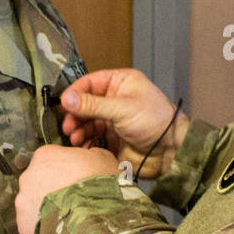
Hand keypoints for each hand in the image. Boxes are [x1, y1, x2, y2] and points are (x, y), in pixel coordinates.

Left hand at [15, 145, 118, 233]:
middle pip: (39, 180)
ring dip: (49, 208)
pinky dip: (45, 227)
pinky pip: (34, 225)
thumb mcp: (103, 158)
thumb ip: (89, 155)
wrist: (94, 221)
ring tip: (70, 217)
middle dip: (54, 189)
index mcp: (45, 156)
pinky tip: (63, 229)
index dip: (66, 169)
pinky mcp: (23, 225)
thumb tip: (88, 157)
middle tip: (74, 199)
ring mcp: (23, 202)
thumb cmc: (99, 187)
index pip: (51, 158)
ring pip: (35, 204)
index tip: (77, 178)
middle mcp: (28, 176)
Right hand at [59, 69, 189, 180]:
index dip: (75, 93)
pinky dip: (85, 142)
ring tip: (75, 138)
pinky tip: (83, 146)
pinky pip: (92, 138)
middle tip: (68, 125)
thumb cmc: (156, 121)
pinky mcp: (112, 137)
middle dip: (74, 115)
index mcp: (121, 83)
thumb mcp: (122, 108)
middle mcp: (115, 99)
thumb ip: (93, 104)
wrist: (170, 151)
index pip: (90, 82)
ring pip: (86, 122)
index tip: (63, 104)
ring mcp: (113, 119)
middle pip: (84, 103)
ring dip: (78, 130)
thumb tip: (67, 99)